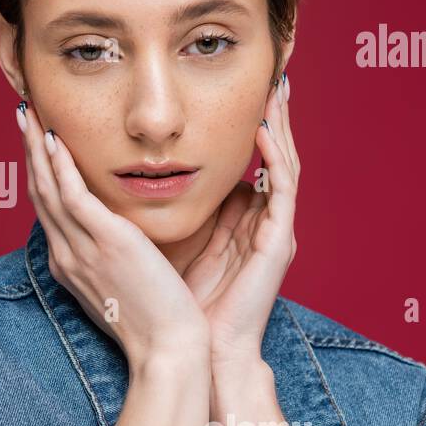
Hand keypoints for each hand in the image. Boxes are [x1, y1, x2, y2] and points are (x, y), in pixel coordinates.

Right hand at [16, 98, 210, 370]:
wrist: (168, 351)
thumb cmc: (156, 325)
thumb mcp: (123, 287)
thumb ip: (112, 258)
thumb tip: (117, 237)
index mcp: (70, 264)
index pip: (48, 209)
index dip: (39, 172)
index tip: (38, 142)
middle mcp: (67, 255)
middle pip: (39, 193)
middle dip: (30, 152)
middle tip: (24, 116)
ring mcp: (82, 249)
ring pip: (48, 188)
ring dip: (38, 148)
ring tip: (31, 115)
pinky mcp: (107, 243)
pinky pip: (73, 196)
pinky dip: (60, 166)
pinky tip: (56, 140)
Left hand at [181, 72, 299, 369]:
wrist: (194, 351)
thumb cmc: (180, 306)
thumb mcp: (172, 243)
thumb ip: (171, 209)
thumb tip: (140, 174)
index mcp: (241, 221)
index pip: (249, 161)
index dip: (248, 125)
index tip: (243, 90)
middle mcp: (263, 221)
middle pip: (272, 155)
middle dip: (272, 115)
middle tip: (272, 73)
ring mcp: (274, 231)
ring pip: (285, 163)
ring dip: (279, 125)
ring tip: (275, 88)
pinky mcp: (278, 243)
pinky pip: (283, 189)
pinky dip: (274, 157)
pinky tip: (263, 131)